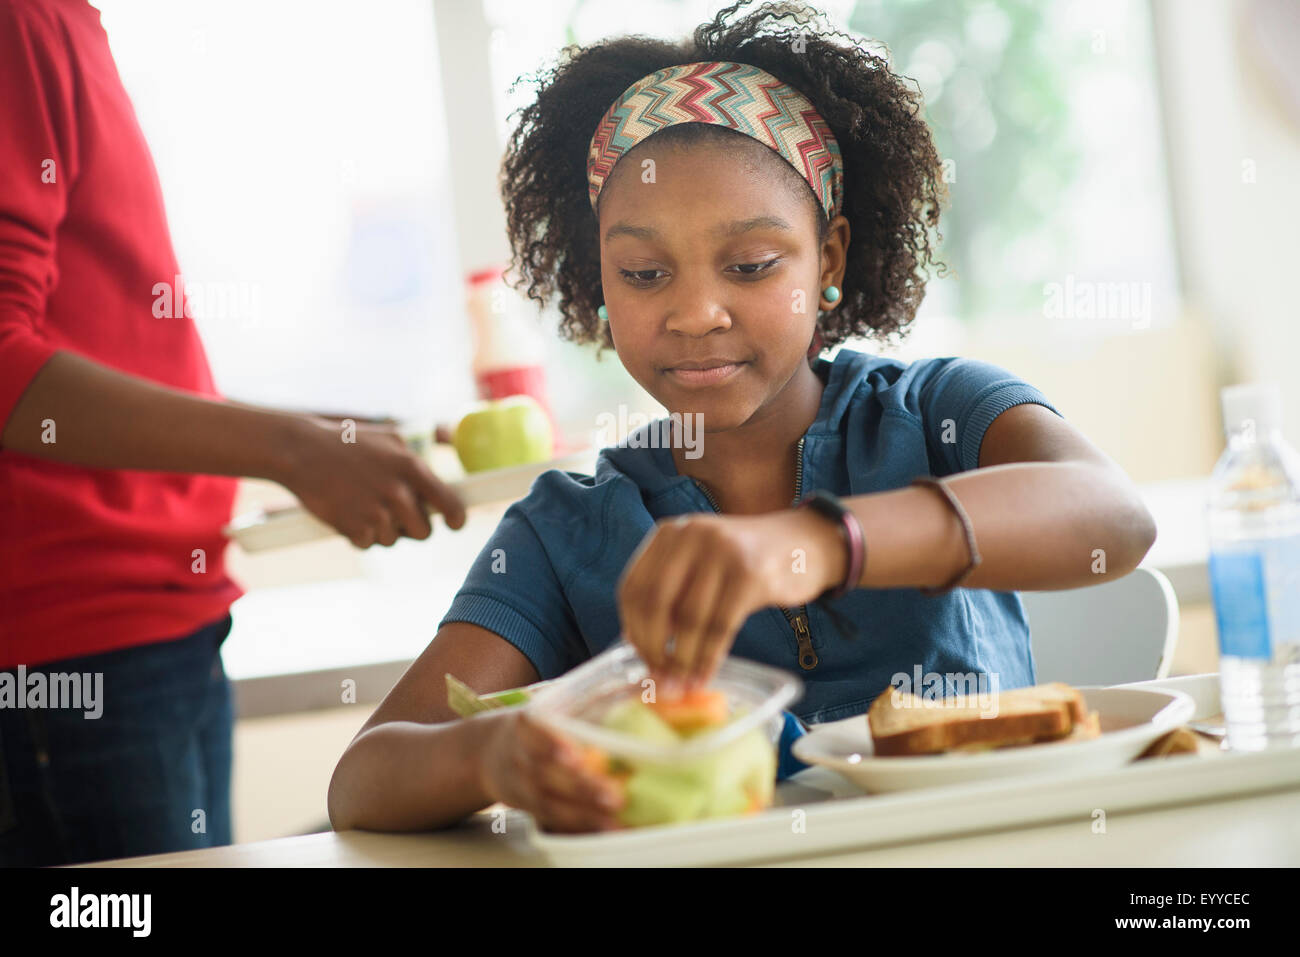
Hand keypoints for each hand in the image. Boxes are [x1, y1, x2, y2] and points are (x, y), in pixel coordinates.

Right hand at [278, 416, 466, 547]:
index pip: (449, 503)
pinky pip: (369, 544)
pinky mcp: (354, 529)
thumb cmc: (347, 443)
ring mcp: (376, 513)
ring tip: (363, 505)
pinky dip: (360, 535)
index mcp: (411, 468)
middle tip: (398, 517)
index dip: (456, 518)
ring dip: (382, 530)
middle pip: (424, 532)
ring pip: (394, 540)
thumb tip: (441, 484)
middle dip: (413, 528)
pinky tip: (348, 512)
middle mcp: (398, 492)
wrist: (301, 452)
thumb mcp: (389, 439)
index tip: (455, 523)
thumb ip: (416, 461)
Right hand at [478, 710, 623, 832]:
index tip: (575, 757)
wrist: (487, 751)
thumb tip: (637, 683)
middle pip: (546, 773)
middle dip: (580, 787)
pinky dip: (576, 825)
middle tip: (614, 795)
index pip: (535, 733)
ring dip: (582, 813)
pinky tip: (602, 828)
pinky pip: (550, 818)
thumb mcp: (548, 704)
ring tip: (613, 819)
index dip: (553, 745)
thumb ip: (584, 699)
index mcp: (526, 723)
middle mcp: (520, 755)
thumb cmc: (536, 724)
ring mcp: (520, 784)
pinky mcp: (527, 805)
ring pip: (549, 802)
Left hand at [617, 509, 846, 689]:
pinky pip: (720, 626)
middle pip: (654, 602)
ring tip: (682, 683)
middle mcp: (692, 535)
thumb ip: (671, 591)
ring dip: (682, 659)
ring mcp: (722, 552)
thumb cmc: (748, 561)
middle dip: (653, 647)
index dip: (632, 628)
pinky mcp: (750, 574)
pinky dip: (708, 658)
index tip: (639, 658)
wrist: (806, 543)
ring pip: (688, 618)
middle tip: (659, 677)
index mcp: (670, 533)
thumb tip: (634, 639)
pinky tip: (705, 675)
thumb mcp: (702, 562)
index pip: (633, 586)